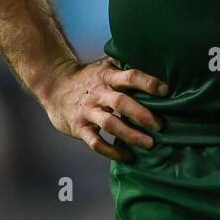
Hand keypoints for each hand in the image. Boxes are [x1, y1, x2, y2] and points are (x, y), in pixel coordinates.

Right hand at [38, 56, 169, 162]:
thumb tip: (155, 64)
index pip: (130, 76)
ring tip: (149, 143)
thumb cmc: (87, 77)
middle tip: (160, 126)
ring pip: (110, 124)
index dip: (148, 83)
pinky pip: (95, 142)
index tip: (165, 91)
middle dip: (142, 115)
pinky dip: (111, 151)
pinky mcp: (79, 127)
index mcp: (108, 76)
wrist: (54, 84)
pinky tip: (126, 156)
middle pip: (121, 102)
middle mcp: (98, 93)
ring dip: (130, 135)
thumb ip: (125, 66)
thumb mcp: (104, 65)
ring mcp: (88, 111)